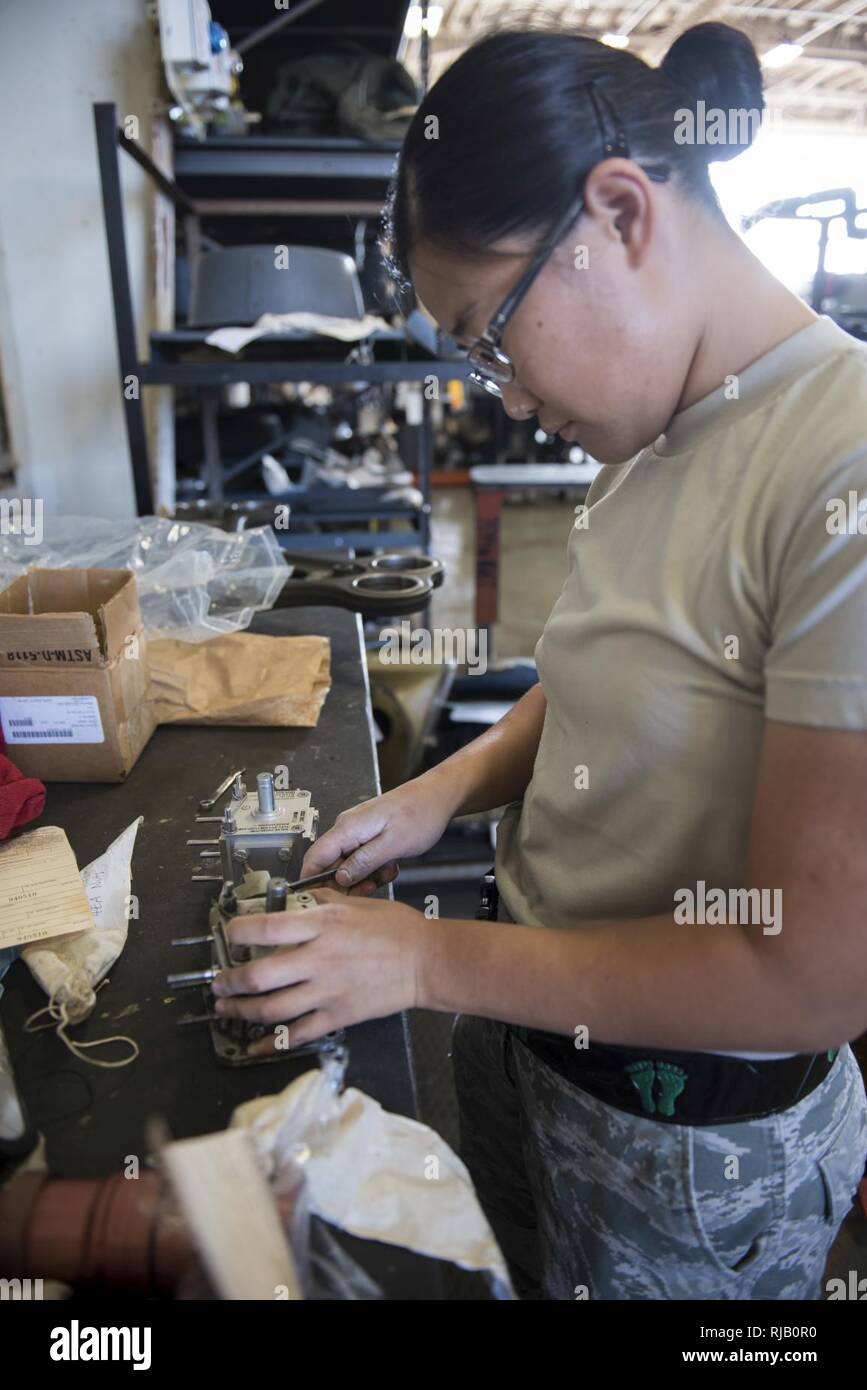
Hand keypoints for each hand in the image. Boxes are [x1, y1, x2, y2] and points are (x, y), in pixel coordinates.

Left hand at [211, 888, 427, 1050]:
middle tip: (218, 983)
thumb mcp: (357, 904)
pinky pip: (297, 1034)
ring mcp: (326, 991)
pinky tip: (255, 1044)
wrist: (426, 962)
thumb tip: (299, 898)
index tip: (228, 935)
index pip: (266, 928)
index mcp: (321, 927)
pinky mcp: (337, 1016)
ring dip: (241, 1011)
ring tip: (227, 1009)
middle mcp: (318, 960)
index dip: (237, 933)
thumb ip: (323, 902)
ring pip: (271, 1009)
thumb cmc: (396, 929)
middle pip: (259, 975)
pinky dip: (271, 1043)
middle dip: (229, 982)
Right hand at [298, 770, 458, 895]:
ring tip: (387, 872)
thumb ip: (363, 862)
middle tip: (370, 888)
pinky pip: (364, 860)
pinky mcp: (370, 836)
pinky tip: (391, 865)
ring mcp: (359, 832)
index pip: (314, 856)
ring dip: (367, 876)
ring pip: (350, 865)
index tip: (321, 899)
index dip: (312, 880)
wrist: (439, 796)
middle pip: (332, 865)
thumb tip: (340, 878)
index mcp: (348, 827)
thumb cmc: (421, 813)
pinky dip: (376, 868)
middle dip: (349, 883)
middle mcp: (349, 828)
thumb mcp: (393, 844)